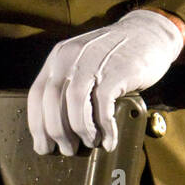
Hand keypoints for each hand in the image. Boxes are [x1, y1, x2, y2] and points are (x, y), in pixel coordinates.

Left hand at [27, 8, 184, 154]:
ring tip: (89, 143)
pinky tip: (108, 140)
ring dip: (80, 131)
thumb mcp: (83, 61)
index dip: (37, 125)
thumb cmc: (115, 54)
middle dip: (56, 132)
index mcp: (58, 57)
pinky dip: (105, 128)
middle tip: (67, 150)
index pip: (36, 94)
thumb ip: (68, 84)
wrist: (149, 33)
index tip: (43, 145)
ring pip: (75, 106)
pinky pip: (103, 107)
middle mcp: (70, 58)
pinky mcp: (116, 73)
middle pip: (52, 102)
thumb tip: (57, 127)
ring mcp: (93, 64)